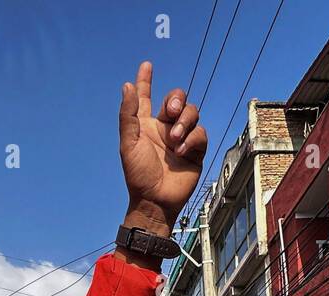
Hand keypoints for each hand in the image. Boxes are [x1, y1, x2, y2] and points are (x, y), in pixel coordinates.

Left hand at [118, 61, 206, 237]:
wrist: (155, 198)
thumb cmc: (138, 174)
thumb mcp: (128, 143)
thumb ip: (128, 115)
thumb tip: (127, 85)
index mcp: (146, 124)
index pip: (146, 96)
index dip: (146, 80)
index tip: (146, 65)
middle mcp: (165, 128)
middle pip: (177, 99)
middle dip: (176, 99)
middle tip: (169, 112)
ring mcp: (182, 138)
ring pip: (192, 112)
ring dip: (184, 122)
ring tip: (174, 140)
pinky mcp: (196, 150)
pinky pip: (201, 132)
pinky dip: (192, 138)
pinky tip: (181, 151)